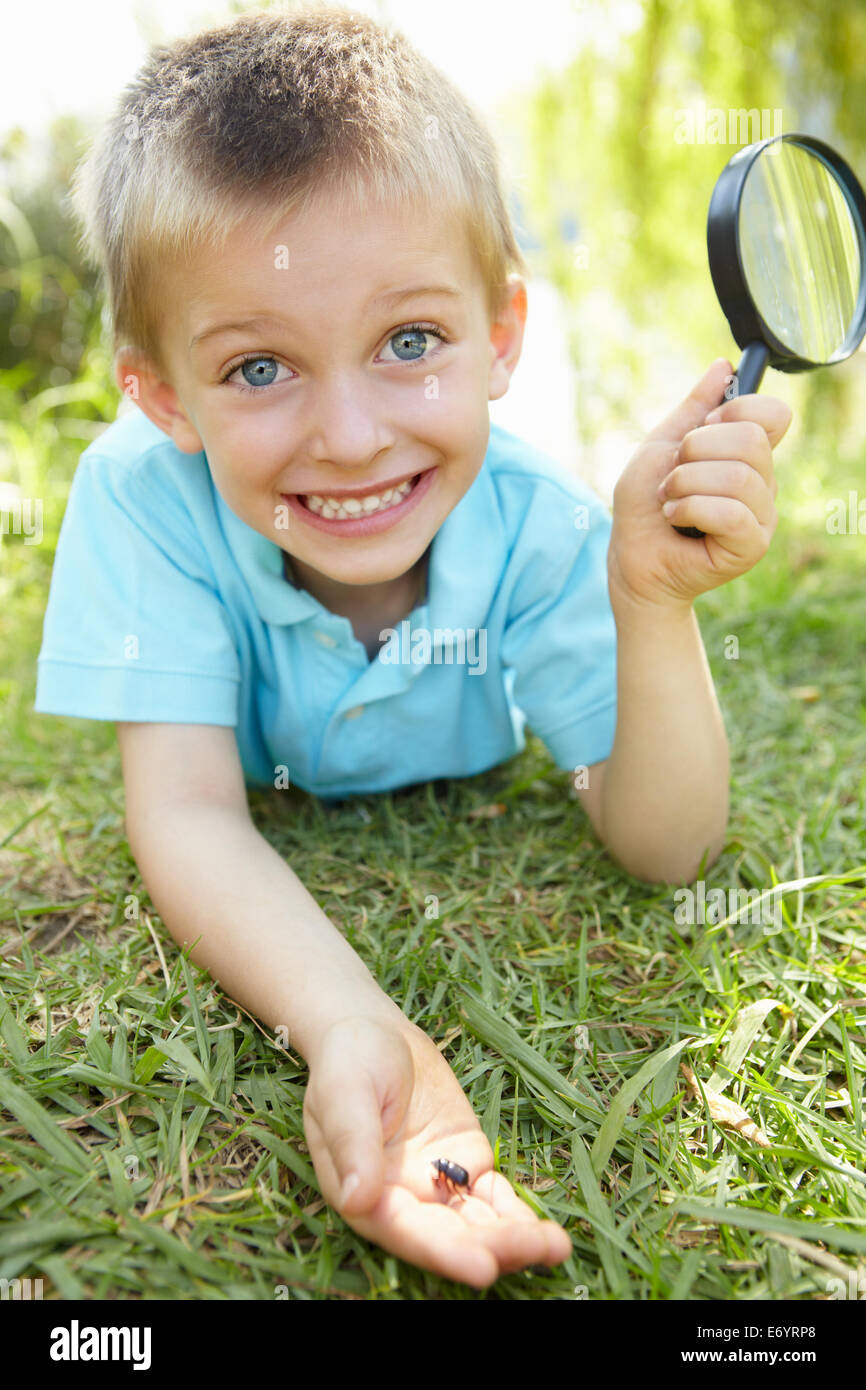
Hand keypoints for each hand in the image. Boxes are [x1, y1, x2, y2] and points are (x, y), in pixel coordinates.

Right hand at [302, 1015, 571, 1287]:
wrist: (373, 1034)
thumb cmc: (347, 1061)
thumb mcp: (343, 1093)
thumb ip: (351, 1143)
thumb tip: (356, 1200)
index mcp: (365, 1194)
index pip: (406, 1232)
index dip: (445, 1253)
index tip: (482, 1268)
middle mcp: (403, 1202)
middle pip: (451, 1236)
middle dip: (494, 1247)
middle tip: (538, 1249)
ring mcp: (437, 1185)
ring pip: (478, 1223)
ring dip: (515, 1239)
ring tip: (556, 1247)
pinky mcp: (465, 1164)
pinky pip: (494, 1198)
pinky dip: (518, 1214)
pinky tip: (546, 1231)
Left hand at [608, 357, 791, 611]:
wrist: (631, 559)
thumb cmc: (644, 507)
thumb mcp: (661, 445)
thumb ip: (693, 408)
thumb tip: (722, 367)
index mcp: (746, 455)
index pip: (773, 414)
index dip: (737, 411)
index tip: (701, 429)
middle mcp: (763, 483)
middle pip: (752, 440)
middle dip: (695, 451)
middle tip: (672, 477)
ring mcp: (761, 515)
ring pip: (738, 477)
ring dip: (685, 484)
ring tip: (669, 501)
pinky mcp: (751, 546)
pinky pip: (732, 513)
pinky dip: (691, 509)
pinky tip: (675, 518)